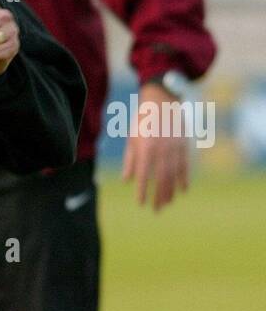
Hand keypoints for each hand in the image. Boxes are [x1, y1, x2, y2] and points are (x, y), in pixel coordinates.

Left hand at [121, 81, 189, 210]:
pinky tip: (183, 191)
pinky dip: (184, 179)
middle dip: (158, 196)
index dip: (142, 191)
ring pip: (173, 174)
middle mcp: (161, 150)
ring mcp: (174, 147)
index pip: (143, 175)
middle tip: (157, 210)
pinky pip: (185, 165)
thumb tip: (127, 180)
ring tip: (168, 204)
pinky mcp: (184, 144)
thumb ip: (130, 160)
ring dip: (171, 191)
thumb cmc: (142, 120)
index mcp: (145, 148)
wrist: (162, 100)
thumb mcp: (132, 138)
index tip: (141, 204)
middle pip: (160, 178)